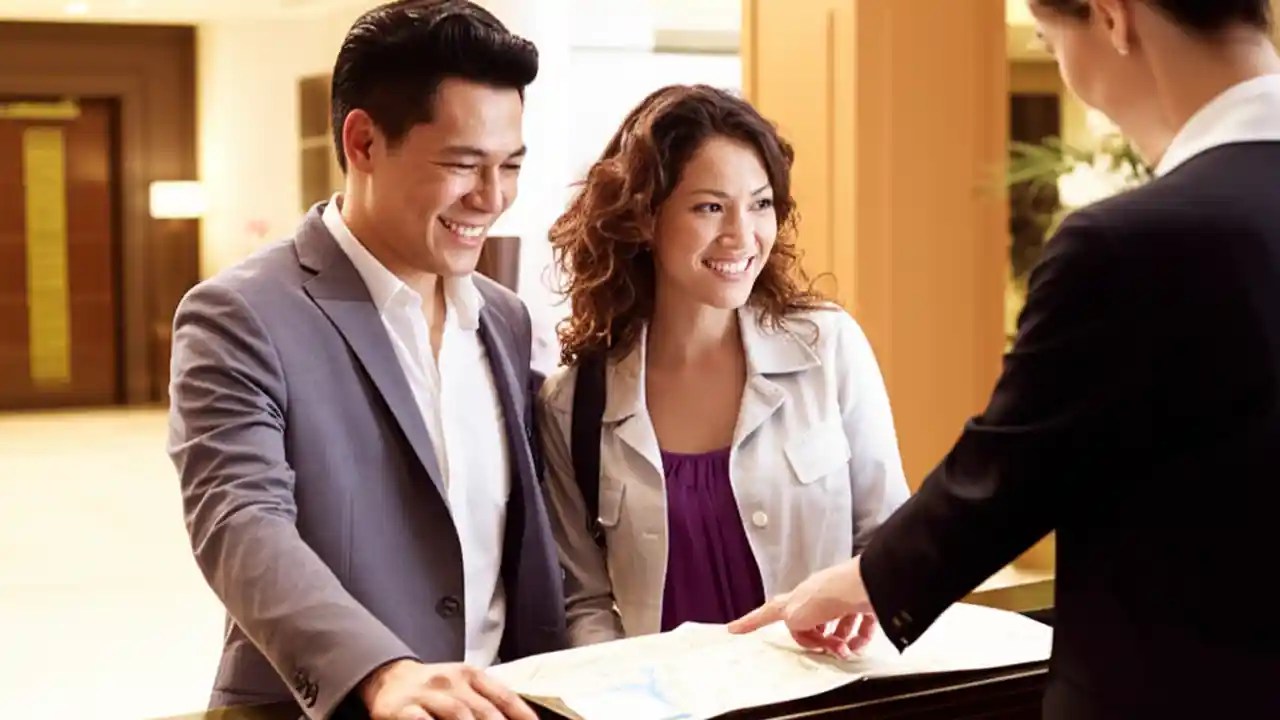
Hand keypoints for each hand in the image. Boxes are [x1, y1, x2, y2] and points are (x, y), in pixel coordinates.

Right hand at [359, 659, 536, 719]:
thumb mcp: (464, 684)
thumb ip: (489, 700)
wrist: (389, 677)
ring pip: (457, 714)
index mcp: (472, 676)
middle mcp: (452, 682)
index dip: (522, 716)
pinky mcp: (402, 709)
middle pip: (482, 711)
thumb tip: (520, 718)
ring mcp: (427, 695)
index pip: (504, 697)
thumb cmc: (435, 687)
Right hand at [728, 556, 876, 657]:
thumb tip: (802, 632)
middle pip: (810, 625)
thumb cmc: (827, 595)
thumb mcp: (795, 615)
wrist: (861, 585)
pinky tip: (859, 644)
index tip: (734, 629)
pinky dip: (859, 638)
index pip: (768, 612)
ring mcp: (839, 600)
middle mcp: (816, 597)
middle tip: (826, 649)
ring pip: (836, 628)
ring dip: (839, 643)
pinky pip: (859, 626)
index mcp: (795, 599)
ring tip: (845, 650)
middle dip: (818, 642)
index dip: (750, 622)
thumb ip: (792, 625)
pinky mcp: (861, 604)